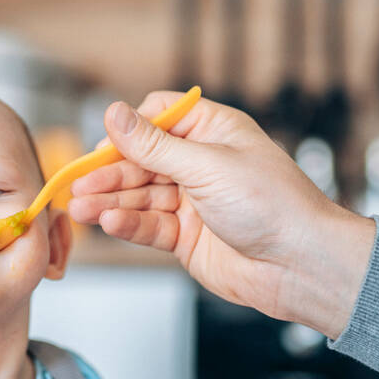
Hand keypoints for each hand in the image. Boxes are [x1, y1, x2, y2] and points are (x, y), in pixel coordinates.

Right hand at [69, 93, 375, 336]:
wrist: (300, 265)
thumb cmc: (273, 206)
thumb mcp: (207, 165)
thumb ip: (154, 145)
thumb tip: (114, 113)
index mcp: (214, 131)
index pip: (157, 116)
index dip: (129, 129)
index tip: (104, 143)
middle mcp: (201, 163)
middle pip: (141, 160)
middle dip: (110, 173)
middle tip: (78, 184)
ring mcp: (193, 202)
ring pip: (140, 197)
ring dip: (110, 202)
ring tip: (81, 208)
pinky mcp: (186, 237)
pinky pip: (149, 226)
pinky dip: (128, 225)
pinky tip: (109, 223)